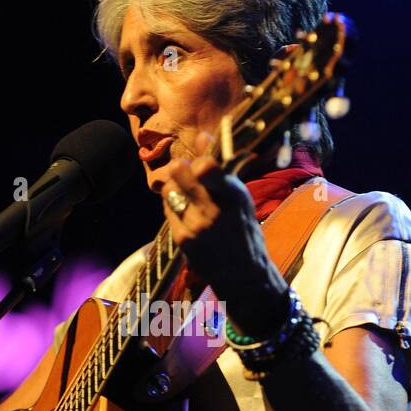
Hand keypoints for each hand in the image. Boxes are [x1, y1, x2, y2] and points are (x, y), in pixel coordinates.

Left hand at [162, 132, 289, 335]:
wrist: (243, 274)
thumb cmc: (243, 230)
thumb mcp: (238, 198)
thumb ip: (219, 168)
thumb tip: (202, 135)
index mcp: (233, 196)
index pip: (209, 171)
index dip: (199, 162)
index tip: (201, 164)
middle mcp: (212, 209)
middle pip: (179, 172)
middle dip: (181, 167)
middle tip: (187, 172)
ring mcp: (194, 225)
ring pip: (169, 189)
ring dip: (175, 187)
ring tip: (189, 196)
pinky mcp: (181, 238)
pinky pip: (168, 209)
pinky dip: (174, 206)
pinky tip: (188, 213)